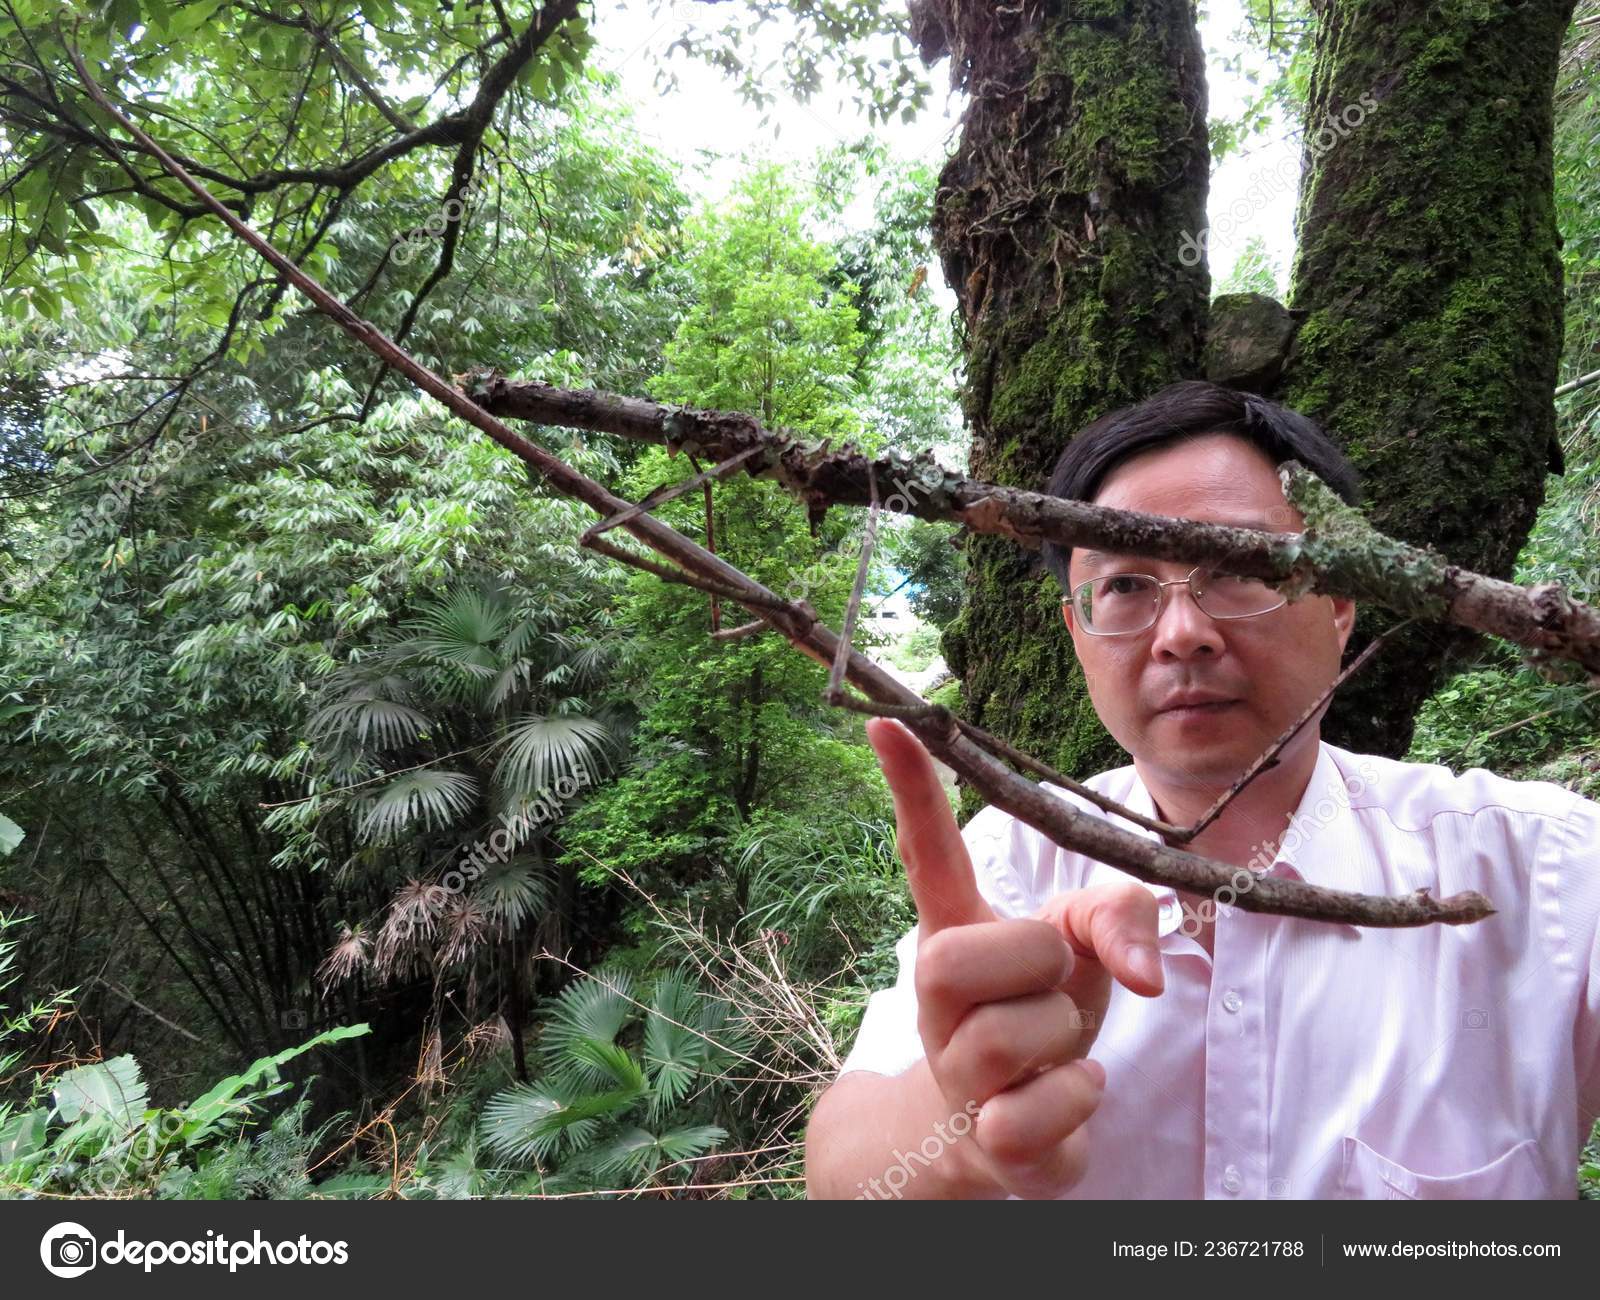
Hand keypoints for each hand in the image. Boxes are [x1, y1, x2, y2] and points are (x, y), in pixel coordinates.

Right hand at [866, 717, 1164, 1198]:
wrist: (996, 1137)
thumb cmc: (1038, 1015)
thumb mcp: (1081, 952)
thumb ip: (1116, 918)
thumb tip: (1144, 973)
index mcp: (956, 935)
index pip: (926, 856)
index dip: (911, 791)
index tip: (889, 721)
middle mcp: (936, 999)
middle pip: (952, 960)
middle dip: (1027, 963)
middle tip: (1050, 980)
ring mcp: (951, 1071)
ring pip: (1004, 1041)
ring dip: (1059, 1039)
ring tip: (1058, 1045)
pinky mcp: (982, 1141)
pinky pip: (1030, 1117)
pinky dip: (1074, 1102)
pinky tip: (1068, 1093)